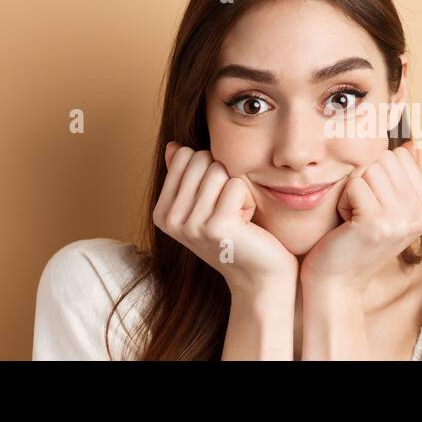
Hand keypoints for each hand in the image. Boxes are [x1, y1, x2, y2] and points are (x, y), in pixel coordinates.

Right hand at [153, 142, 297, 291]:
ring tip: (237, 216)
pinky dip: (247, 200)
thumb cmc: (236, 236)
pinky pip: (235, 185)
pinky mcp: (216, 227)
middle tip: (228, 209)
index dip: (208, 169)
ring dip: (237, 190)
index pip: (183, 155)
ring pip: (219, 170)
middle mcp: (170, 220)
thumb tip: (173, 146)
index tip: (214, 200)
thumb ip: (186, 176)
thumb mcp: (204, 205)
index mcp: (162, 212)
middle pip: (201, 159)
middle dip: (223, 177)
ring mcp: (191, 225)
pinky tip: (246, 223)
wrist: (259, 276)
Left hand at [299, 141, 421, 292]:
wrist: (337, 281)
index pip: (400, 156)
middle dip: (364, 181)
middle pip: (384, 160)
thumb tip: (411, 144)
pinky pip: (354, 185)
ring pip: (369, 170)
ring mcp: (402, 219)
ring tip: (355, 218)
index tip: (374, 207)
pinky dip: (343, 202)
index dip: (378, 176)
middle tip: (361, 213)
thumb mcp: (385, 206)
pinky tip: (347, 225)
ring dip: (353, 191)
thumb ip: (401, 176)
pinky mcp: (378, 222)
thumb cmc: (355, 240)